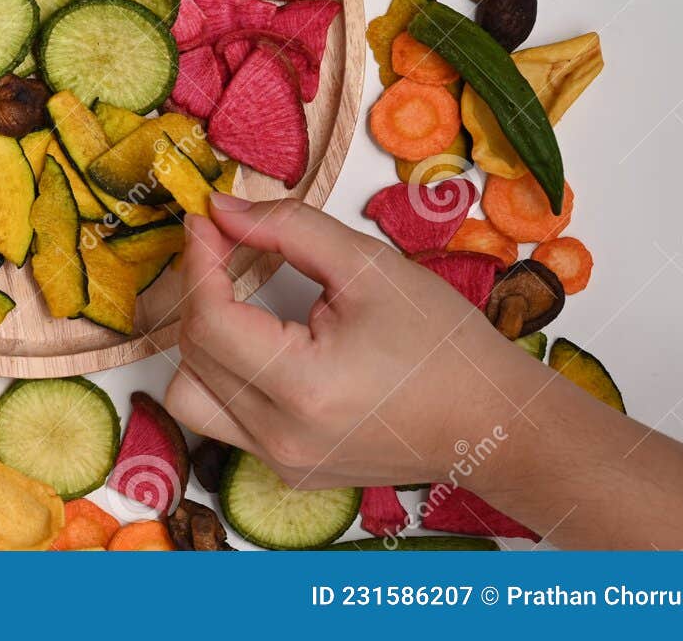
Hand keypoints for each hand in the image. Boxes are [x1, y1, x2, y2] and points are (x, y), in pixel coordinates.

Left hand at [167, 196, 539, 487]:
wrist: (491, 422)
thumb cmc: (442, 344)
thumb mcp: (368, 265)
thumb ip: (286, 228)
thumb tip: (222, 211)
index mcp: (303, 387)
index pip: (208, 321)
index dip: (199, 262)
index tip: (206, 222)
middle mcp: (281, 437)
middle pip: (194, 355)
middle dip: (200, 291)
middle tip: (225, 247)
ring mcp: (281, 462)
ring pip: (192, 396)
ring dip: (203, 342)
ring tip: (239, 302)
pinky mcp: (287, 470)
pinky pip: (225, 420)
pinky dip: (228, 376)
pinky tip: (265, 343)